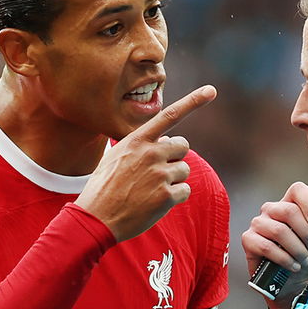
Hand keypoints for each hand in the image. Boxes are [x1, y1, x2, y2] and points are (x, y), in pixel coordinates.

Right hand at [76, 85, 216, 241]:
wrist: (96, 217)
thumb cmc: (104, 187)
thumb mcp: (115, 156)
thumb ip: (140, 145)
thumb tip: (166, 142)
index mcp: (137, 140)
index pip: (169, 116)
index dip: (193, 101)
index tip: (211, 90)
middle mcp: (151, 153)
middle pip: (183, 146)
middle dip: (175, 157)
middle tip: (159, 170)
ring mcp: (159, 175)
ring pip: (184, 170)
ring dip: (173, 179)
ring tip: (151, 189)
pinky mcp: (166, 197)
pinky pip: (185, 191)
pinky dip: (175, 197)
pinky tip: (155, 202)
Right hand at [241, 182, 307, 308]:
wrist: (291, 284)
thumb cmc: (305, 257)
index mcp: (289, 204)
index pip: (297, 189)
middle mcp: (271, 210)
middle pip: (288, 210)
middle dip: (305, 233)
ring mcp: (257, 224)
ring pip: (278, 229)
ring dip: (296, 248)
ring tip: (304, 261)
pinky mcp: (248, 240)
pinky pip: (266, 245)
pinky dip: (284, 258)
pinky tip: (293, 266)